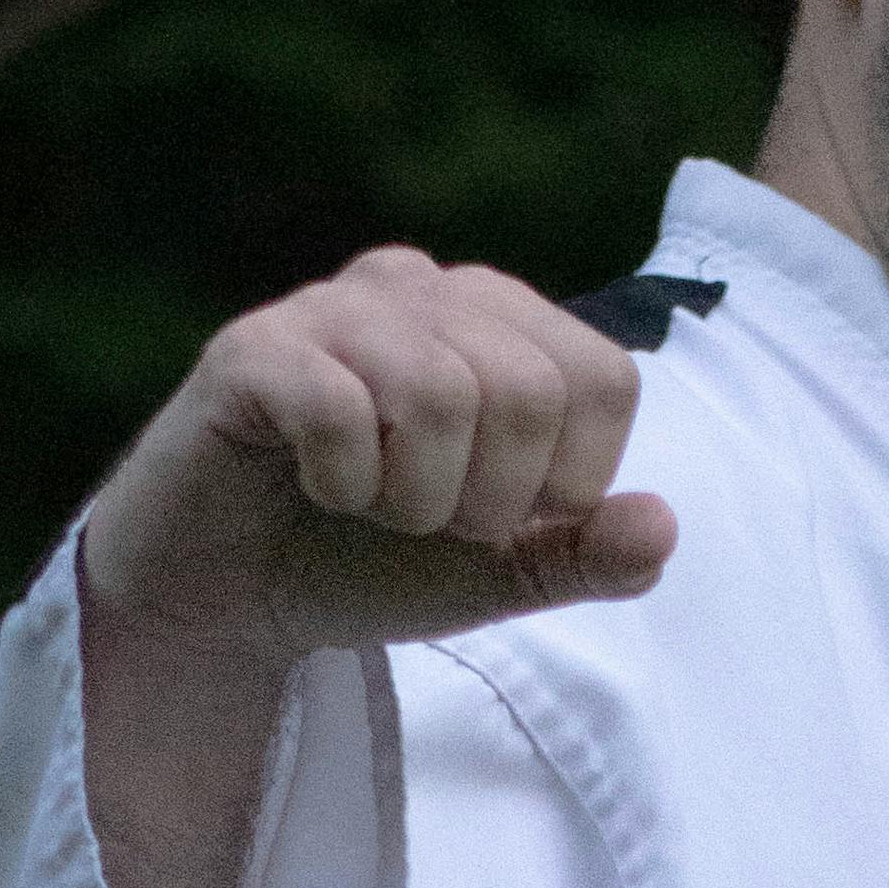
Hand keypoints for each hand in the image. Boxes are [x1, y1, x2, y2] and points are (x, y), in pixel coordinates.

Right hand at [80, 249, 675, 665]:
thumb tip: (662, 527)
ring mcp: (332, 308)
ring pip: (440, 393)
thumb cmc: (363, 561)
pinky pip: (339, 407)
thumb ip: (585, 556)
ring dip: (413, 498)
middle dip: (489, 499)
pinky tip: (315, 486)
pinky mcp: (251, 351)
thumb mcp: (496, 573)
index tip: (496, 517)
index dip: (569, 483)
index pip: (603, 379)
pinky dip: (342, 482)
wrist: (226, 599)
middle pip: (529, 388)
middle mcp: (420, 287)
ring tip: (370, 507)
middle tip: (423, 521)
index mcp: (494, 319)